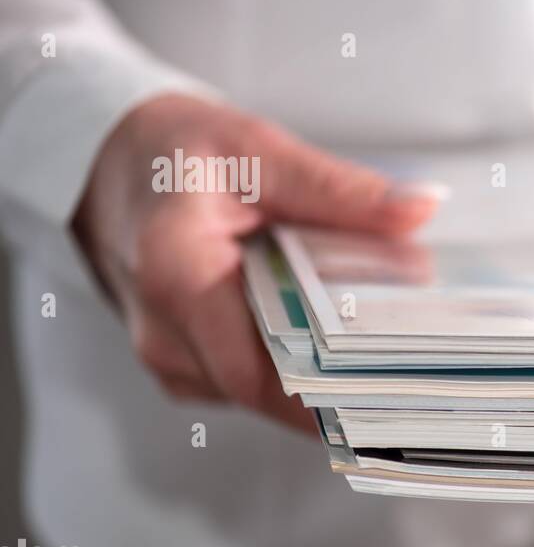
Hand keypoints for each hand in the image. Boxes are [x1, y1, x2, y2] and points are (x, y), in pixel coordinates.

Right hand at [72, 94, 437, 432]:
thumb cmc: (170, 152)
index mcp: (178, 276)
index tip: (394, 389)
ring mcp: (170, 356)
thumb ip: (338, 189)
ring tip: (381, 346)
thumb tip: (417, 210)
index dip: (330, 395)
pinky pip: (249, 383)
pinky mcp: (184, 363)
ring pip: (263, 394)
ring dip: (320, 376)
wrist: (103, 159)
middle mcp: (165, 332)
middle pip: (269, 391)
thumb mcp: (257, 151)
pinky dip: (292, 366)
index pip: (261, 375)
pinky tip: (334, 340)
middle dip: (342, 384)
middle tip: (413, 365)